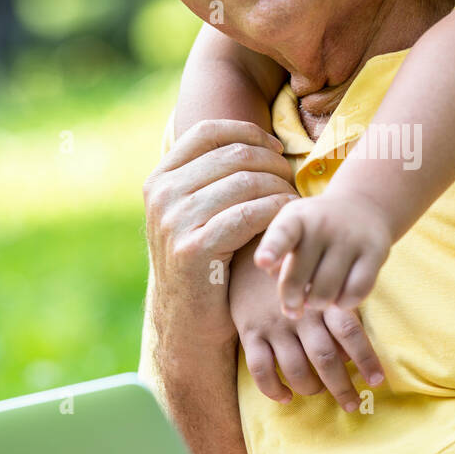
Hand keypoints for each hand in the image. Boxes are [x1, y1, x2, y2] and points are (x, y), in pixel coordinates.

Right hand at [143, 119, 295, 358]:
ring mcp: (174, 221)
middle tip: (293, 181)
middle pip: (234, 155)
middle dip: (274, 164)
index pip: (209, 132)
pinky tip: (290, 219)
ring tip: (295, 201)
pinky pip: (250, 213)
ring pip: (246, 182)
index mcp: (159, 179)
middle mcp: (162, 195)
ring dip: (281, 188)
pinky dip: (278, 211)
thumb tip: (258, 139)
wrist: (188, 321)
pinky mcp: (194, 248)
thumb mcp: (194, 214)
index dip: (250, 133)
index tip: (276, 148)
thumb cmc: (206, 262)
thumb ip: (212, 179)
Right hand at [229, 245, 384, 411]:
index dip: (366, 359)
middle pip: (325, 358)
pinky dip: (274, 389)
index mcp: (322, 300)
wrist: (251, 251)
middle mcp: (299, 314)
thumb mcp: (322, 284)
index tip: (377, 381)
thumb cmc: (298, 273)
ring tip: (319, 393)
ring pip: (295, 369)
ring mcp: (273, 325)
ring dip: (310, 389)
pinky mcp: (249, 332)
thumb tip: (353, 356)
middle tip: (353, 403)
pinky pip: (261, 370)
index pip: (350, 333)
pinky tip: (286, 396)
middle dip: (341, 387)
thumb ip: (338, 314)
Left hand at [253, 190, 392, 318]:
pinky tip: (339, 297)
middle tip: (293, 305)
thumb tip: (290, 301)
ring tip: (316, 297)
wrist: (362, 207)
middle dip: (291, 301)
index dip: (272, 249)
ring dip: (317, 304)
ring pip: (326, 293)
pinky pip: (356, 293)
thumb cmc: (314, 230)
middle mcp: (323, 224)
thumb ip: (279, 260)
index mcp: (296, 218)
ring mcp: (351, 237)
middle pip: (298, 280)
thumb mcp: (291, 231)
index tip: (263, 262)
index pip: (282, 234)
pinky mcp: (376, 251)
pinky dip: (344, 304)